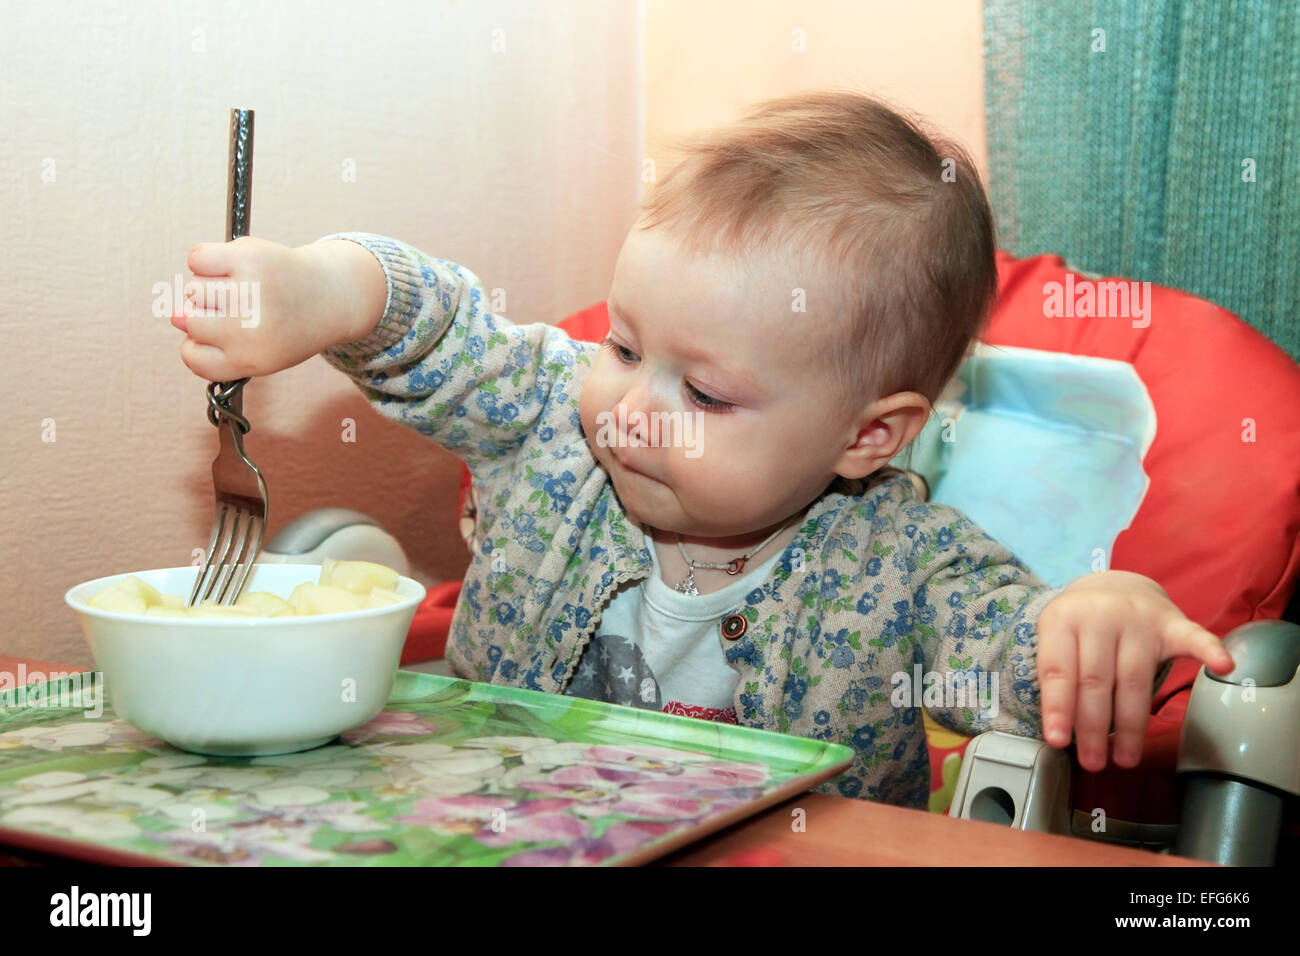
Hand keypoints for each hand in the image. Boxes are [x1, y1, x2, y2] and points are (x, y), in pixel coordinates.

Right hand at [169, 236, 382, 379]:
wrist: (333, 295)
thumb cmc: (289, 325)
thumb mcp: (260, 350)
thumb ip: (217, 344)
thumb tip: (177, 317)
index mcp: (253, 359)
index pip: (193, 358)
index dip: (198, 346)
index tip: (216, 337)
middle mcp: (250, 328)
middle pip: (190, 321)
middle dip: (206, 313)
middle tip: (239, 308)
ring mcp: (250, 291)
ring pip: (193, 290)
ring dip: (209, 287)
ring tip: (242, 288)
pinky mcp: (250, 256)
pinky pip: (196, 258)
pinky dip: (206, 260)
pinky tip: (233, 266)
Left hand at [1035, 570, 1234, 771]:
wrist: (1115, 585)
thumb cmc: (1081, 626)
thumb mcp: (1055, 639)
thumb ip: (1057, 677)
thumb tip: (1060, 733)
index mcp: (1063, 619)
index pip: (1058, 669)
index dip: (1058, 708)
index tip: (1058, 742)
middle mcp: (1100, 615)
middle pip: (1097, 680)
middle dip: (1094, 727)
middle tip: (1093, 763)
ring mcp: (1138, 619)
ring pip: (1135, 679)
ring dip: (1131, 724)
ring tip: (1125, 759)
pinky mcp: (1172, 623)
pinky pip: (1193, 638)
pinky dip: (1210, 650)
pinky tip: (1224, 666)